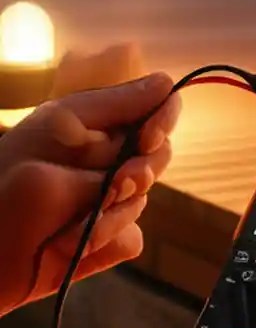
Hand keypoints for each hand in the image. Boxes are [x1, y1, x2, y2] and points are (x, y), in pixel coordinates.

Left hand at [0, 72, 180, 315]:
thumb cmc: (3, 182)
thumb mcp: (55, 127)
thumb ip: (114, 107)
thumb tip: (167, 82)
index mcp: (97, 124)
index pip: (158, 107)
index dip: (163, 119)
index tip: (147, 139)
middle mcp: (107, 159)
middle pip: (159, 156)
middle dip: (139, 173)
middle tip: (115, 187)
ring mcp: (108, 201)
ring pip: (143, 202)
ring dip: (109, 217)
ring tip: (70, 226)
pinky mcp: (105, 240)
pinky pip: (130, 239)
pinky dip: (102, 244)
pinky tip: (69, 245)